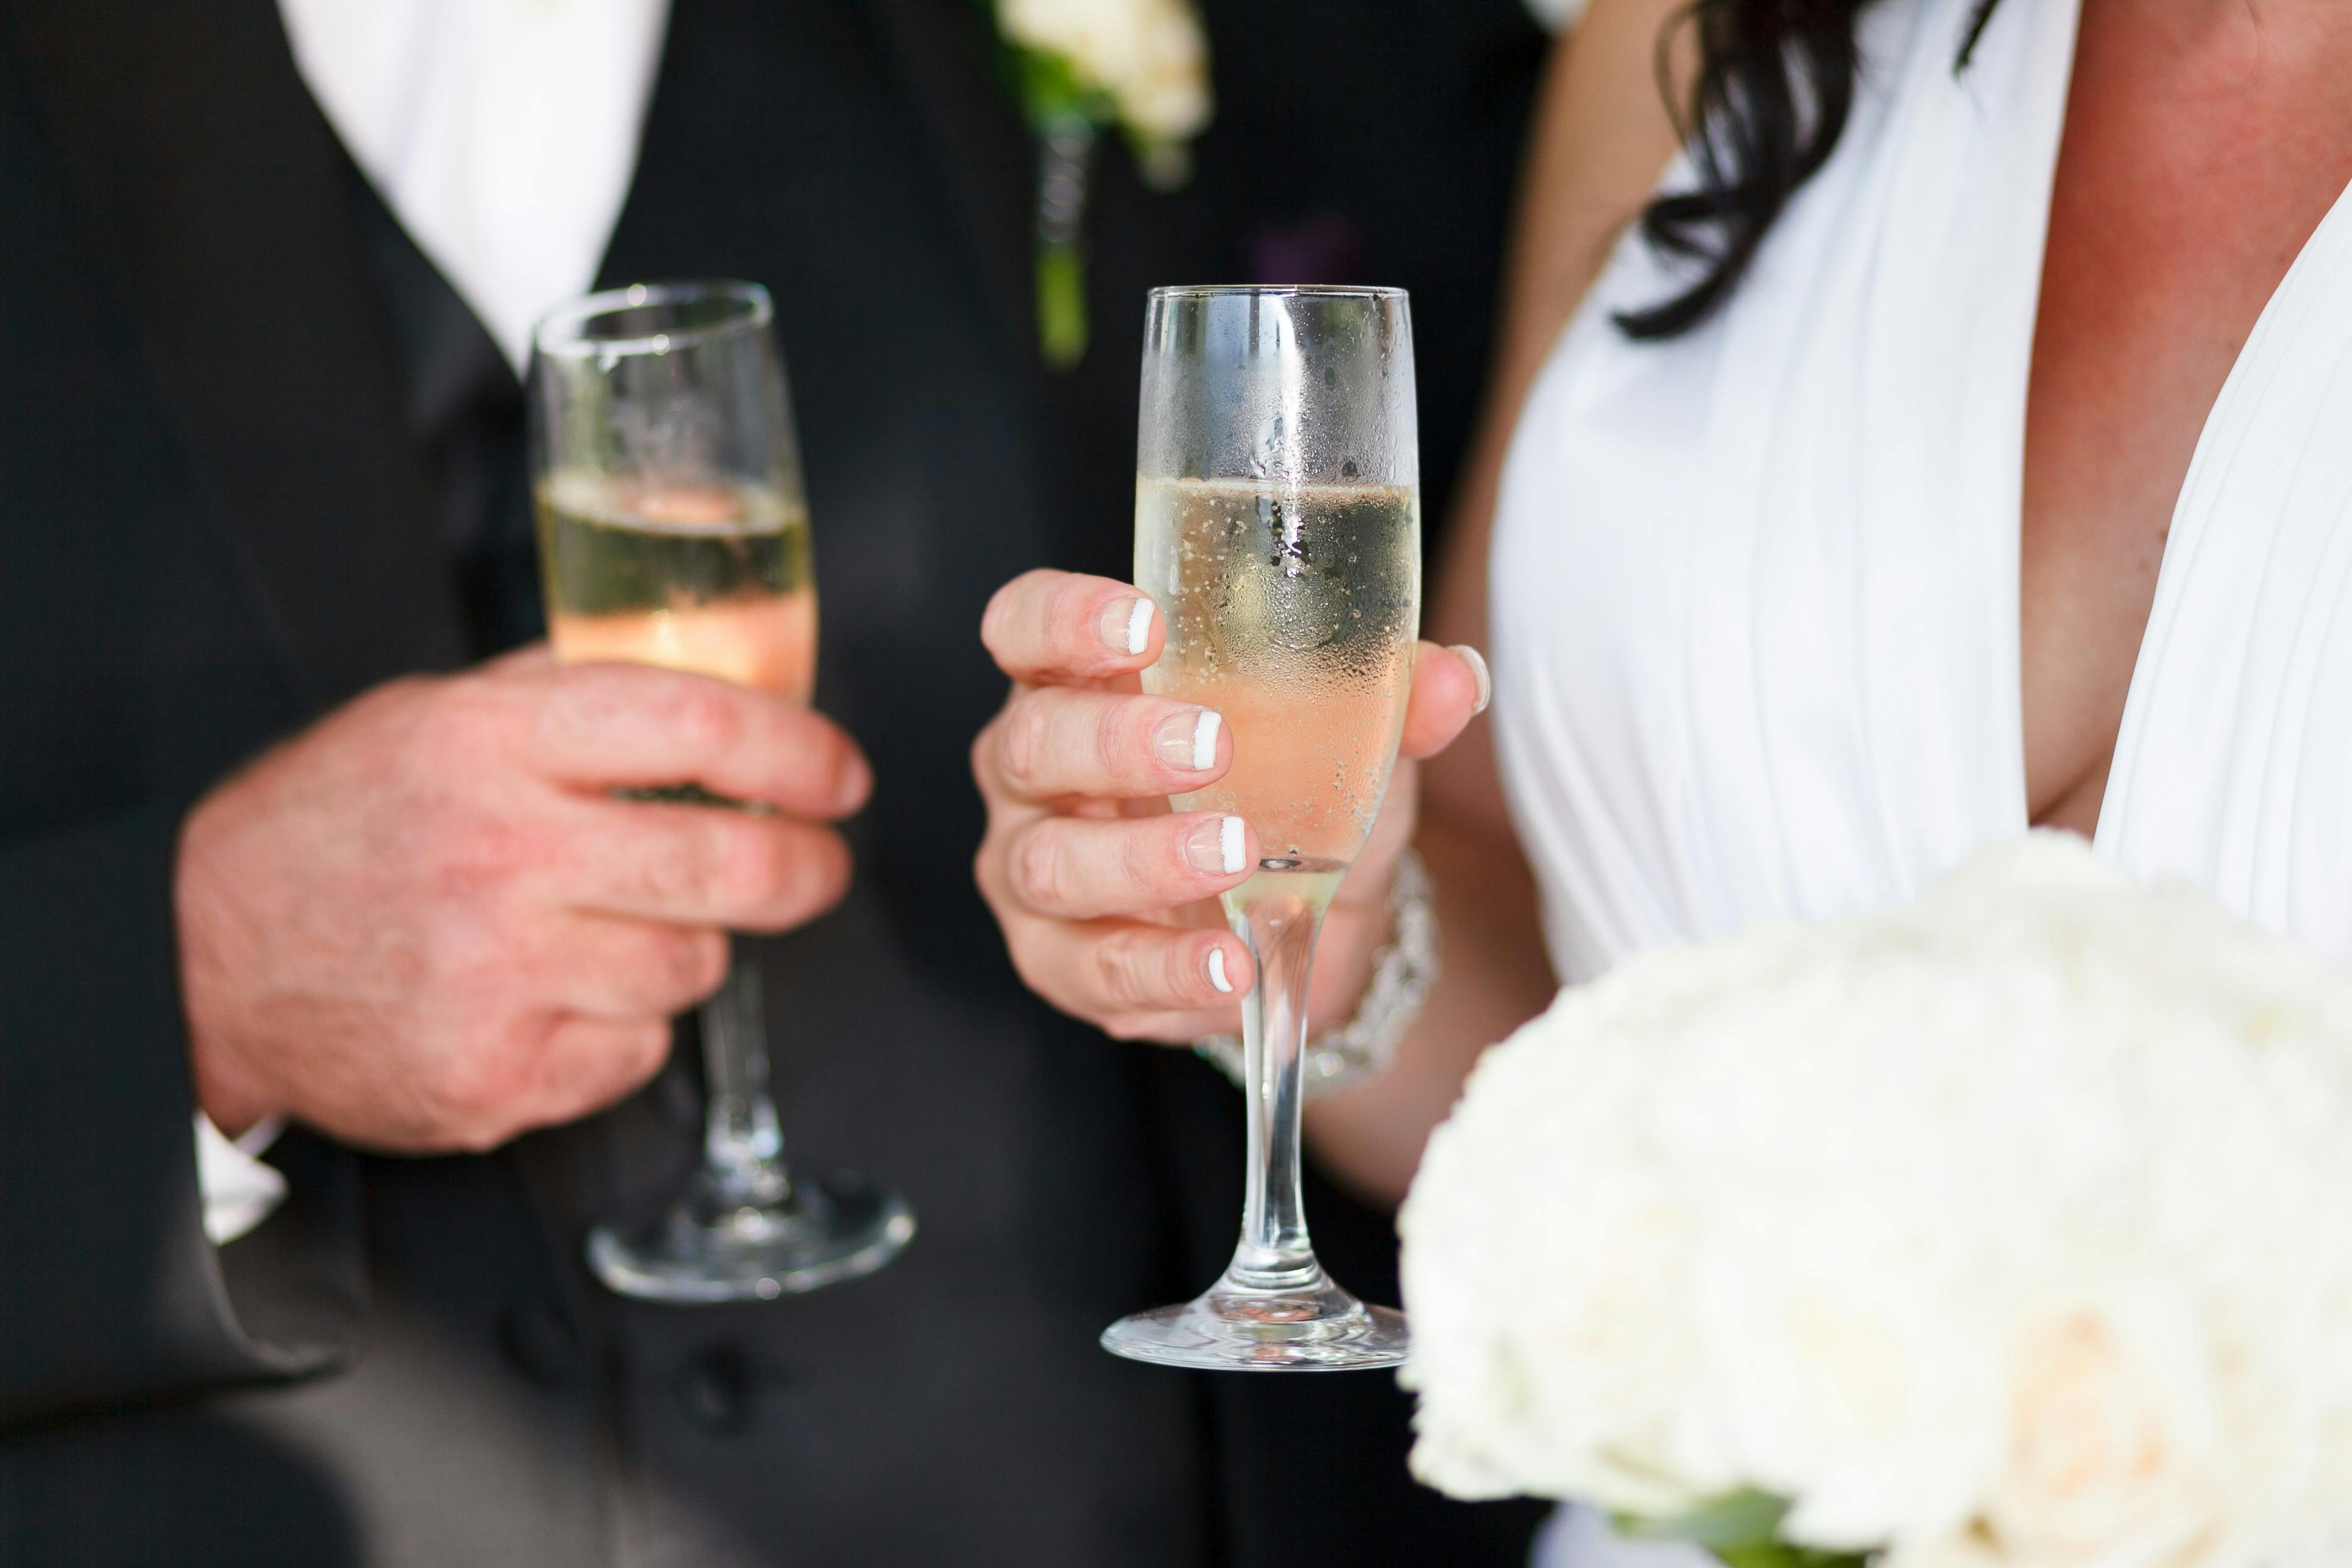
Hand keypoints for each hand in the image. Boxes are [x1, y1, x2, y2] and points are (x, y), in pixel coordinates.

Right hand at [175, 648, 870, 1152]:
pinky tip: (559, 996)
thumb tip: (714, 679)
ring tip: (615, 930)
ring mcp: (498, 976)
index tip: (840, 775)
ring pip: (693, 966)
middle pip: (731, 863)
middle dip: (806, 868)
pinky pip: (636, 1053)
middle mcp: (501, 856)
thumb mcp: (430, 716)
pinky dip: (623, 1029)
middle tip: (817, 866)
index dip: (800, 752)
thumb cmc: (329, 829)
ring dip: (687, 949)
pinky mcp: (494, 1075)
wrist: (201, 959)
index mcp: (490, 744)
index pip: (700, 725)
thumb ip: (565, 696)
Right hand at [972, 570, 1484, 1043]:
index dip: (1064, 619)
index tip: (1144, 625)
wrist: (1310, 922)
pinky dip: (1166, 969)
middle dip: (1118, 744)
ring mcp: (1034, 868)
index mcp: (1081, 680)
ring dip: (1144, 861)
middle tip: (1210, 745)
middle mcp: (1035, 768)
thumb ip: (1389, 698)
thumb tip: (1453, 679)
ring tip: (1233, 857)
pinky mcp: (1060, 962)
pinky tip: (1229, 964)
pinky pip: (1096, 969)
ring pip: (1053, 862)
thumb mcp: (1343, 735)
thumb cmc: (1292, 790)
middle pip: (1034, 743)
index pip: (1027, 625)